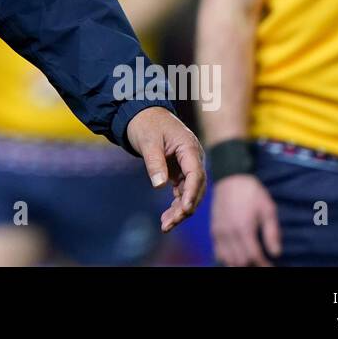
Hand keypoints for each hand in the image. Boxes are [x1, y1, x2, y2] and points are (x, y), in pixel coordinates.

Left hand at [125, 105, 205, 231]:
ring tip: (165, 225)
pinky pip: (182, 191)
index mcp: (189, 147)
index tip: (184, 210)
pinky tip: (167, 218)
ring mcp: (187, 165)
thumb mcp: (148, 141)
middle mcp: (193, 158)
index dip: (191, 193)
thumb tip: (159, 186)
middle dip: (185, 208)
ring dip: (180, 210)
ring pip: (190, 192)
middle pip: (196, 188)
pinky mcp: (180, 171)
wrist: (141, 113)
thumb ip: (154, 162)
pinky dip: (176, 204)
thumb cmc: (145, 124)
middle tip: (169, 224)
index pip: (196, 174)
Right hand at [210, 173, 280, 265]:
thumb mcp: (268, 209)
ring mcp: (219, 232)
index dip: (264, 265)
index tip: (271, 266)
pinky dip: (228, 259)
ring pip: (228, 260)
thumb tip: (276, 253)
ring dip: (240, 264)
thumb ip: (272, 233)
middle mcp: (229, 232)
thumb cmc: (252, 193)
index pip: (254, 256)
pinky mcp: (214, 230)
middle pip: (240, 261)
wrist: (230, 179)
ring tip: (251, 261)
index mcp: (244, 228)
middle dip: (252, 266)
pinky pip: (219, 252)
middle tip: (262, 264)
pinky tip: (238, 256)